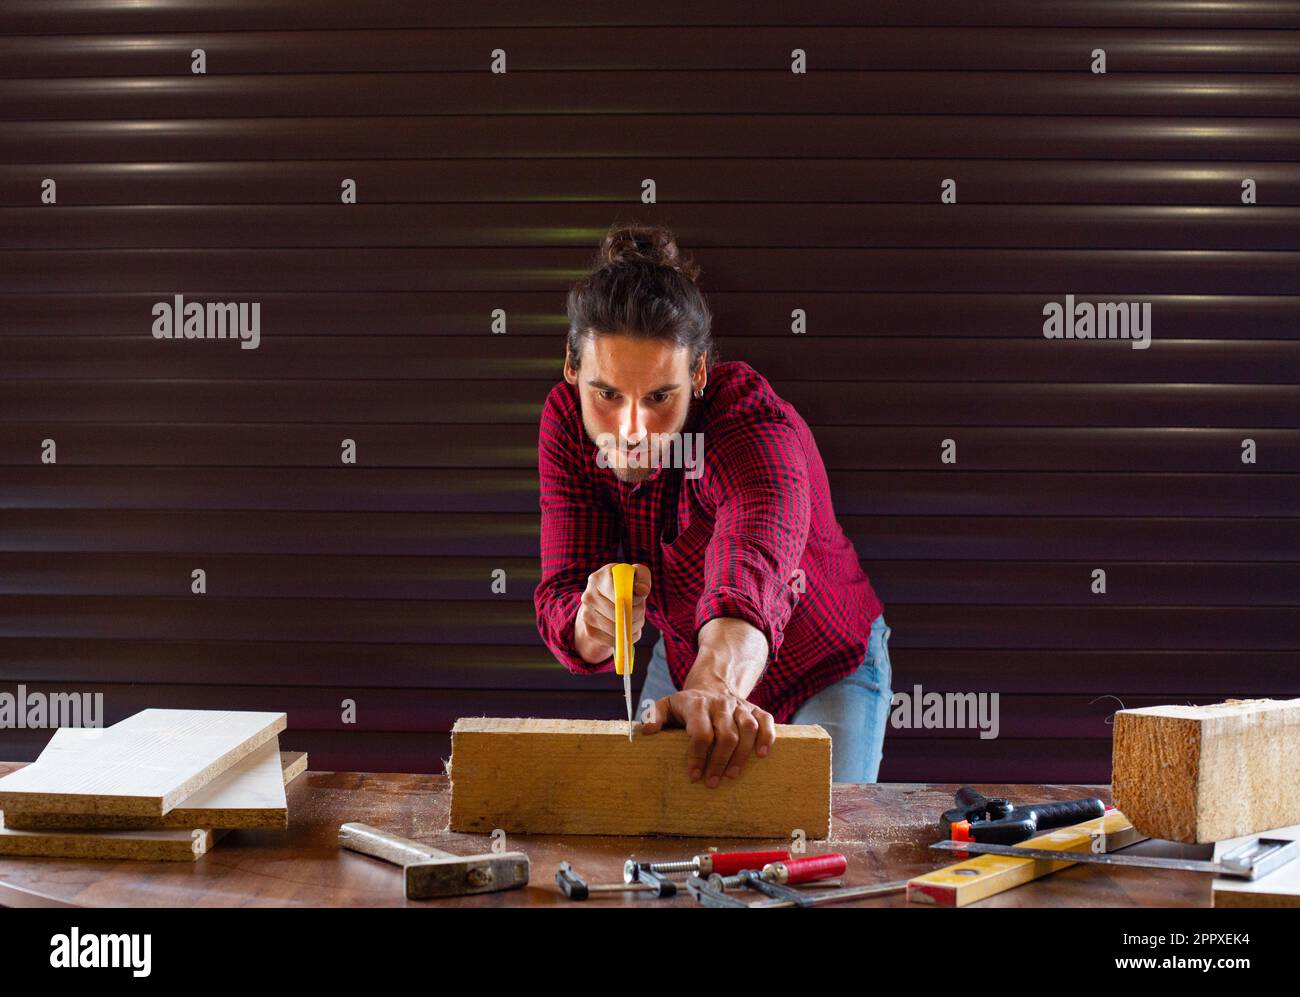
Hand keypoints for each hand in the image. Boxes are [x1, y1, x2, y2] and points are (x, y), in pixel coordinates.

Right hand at [573, 562, 651, 664]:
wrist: (606, 601)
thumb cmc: (625, 585)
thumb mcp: (636, 575)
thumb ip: (642, 577)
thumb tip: (642, 590)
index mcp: (598, 579)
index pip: (617, 592)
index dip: (633, 598)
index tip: (639, 599)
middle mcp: (588, 596)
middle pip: (617, 612)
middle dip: (635, 614)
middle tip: (640, 612)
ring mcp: (586, 614)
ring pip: (616, 628)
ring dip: (632, 627)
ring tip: (635, 620)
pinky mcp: (589, 631)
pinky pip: (612, 640)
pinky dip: (625, 637)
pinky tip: (627, 629)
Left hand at [641, 685, 776, 786]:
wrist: (713, 684)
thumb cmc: (688, 704)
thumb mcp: (667, 704)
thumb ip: (654, 715)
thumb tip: (646, 731)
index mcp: (698, 704)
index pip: (701, 732)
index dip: (698, 756)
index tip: (694, 775)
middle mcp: (721, 704)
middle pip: (726, 735)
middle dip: (719, 761)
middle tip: (712, 782)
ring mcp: (740, 706)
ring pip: (748, 729)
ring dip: (742, 755)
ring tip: (733, 775)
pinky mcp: (755, 709)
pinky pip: (766, 721)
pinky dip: (767, 737)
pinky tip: (761, 755)